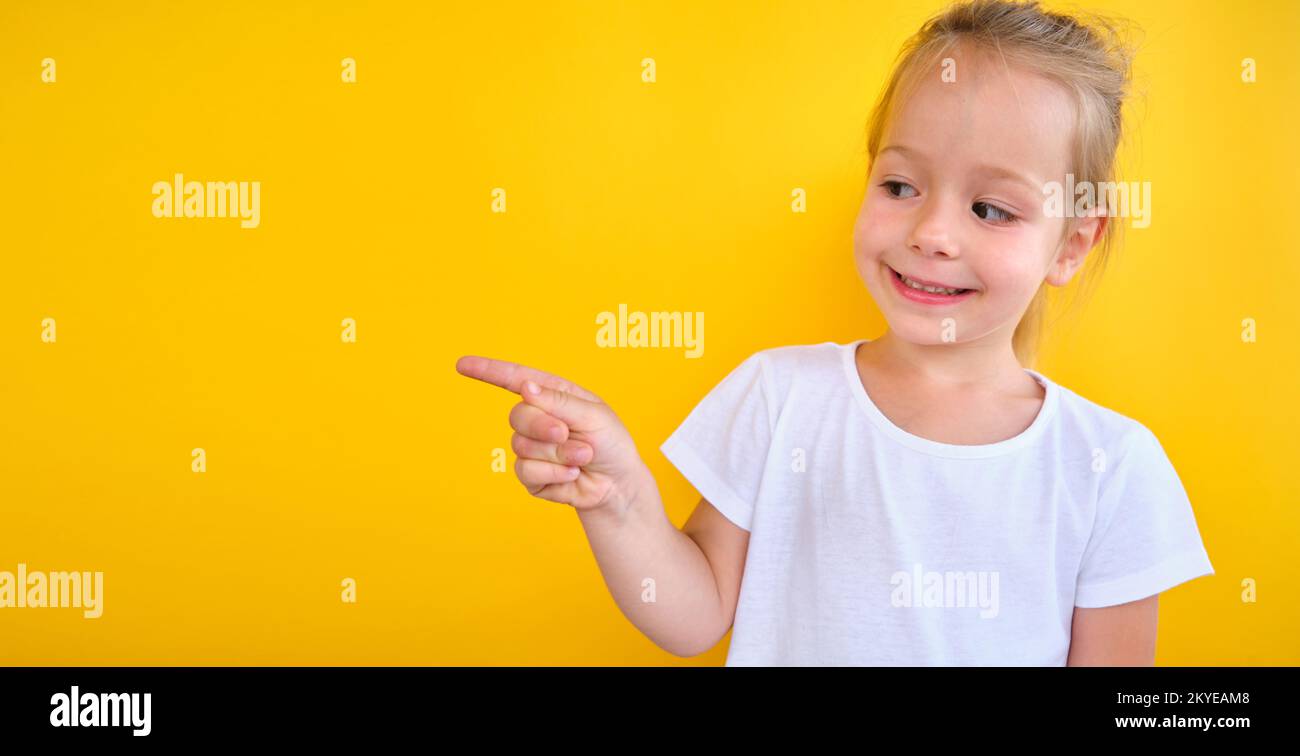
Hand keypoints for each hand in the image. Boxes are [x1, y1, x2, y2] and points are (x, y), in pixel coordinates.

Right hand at [455, 355, 646, 511]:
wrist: (618, 484)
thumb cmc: (611, 443)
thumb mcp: (593, 415)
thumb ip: (558, 401)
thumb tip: (524, 387)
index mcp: (551, 395)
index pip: (514, 379)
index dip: (487, 371)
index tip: (462, 365)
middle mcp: (537, 419)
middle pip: (517, 415)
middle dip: (544, 427)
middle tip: (568, 434)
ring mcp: (531, 448)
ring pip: (522, 446)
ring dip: (558, 454)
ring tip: (582, 457)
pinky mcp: (530, 476)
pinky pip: (526, 471)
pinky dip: (553, 474)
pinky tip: (571, 474)